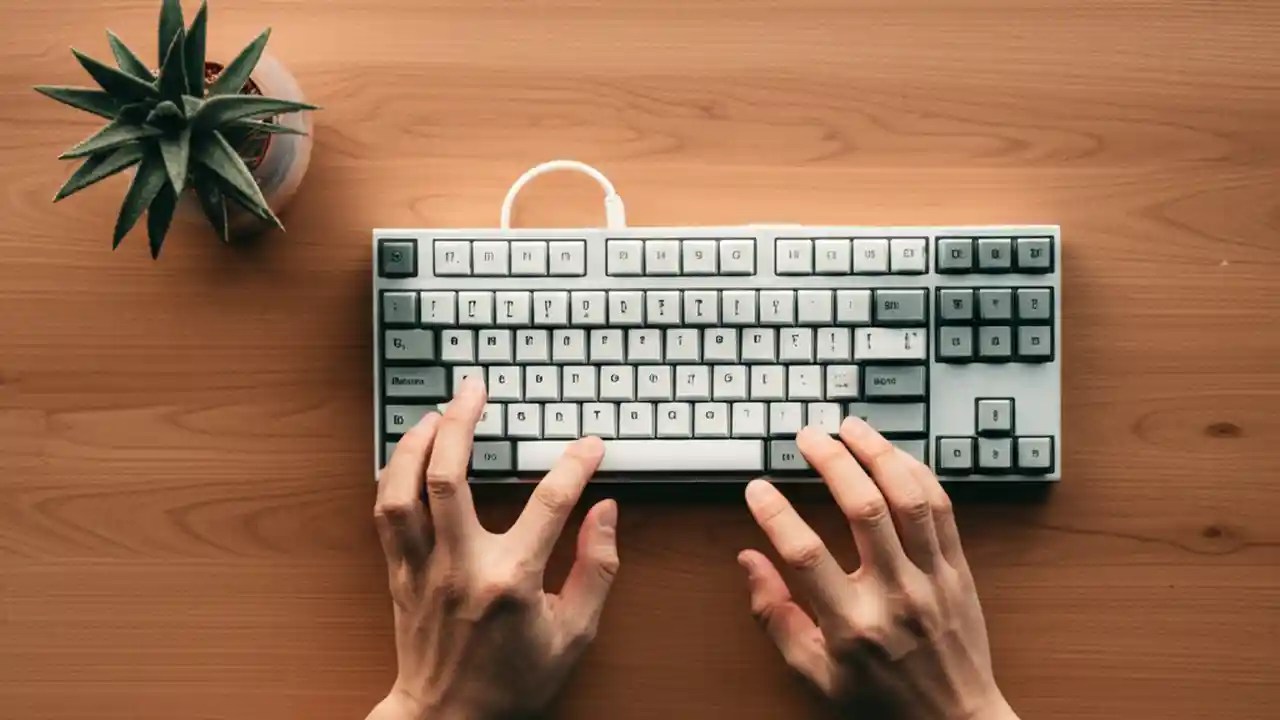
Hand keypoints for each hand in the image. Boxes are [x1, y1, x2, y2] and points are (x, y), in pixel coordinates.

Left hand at [366, 377, 619, 719]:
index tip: (590, 445)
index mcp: (510, 581)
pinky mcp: (398, 575)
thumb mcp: (575, 635)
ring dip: (415, 443)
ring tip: (435, 413)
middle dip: (461, 422)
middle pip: (450, 476)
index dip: (575, 465)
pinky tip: (409, 455)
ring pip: (403, 489)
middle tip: (475, 389)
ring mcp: (422, 569)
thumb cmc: (514, 682)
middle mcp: (460, 567)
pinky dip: (394, 476)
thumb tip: (606, 513)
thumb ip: (596, 569)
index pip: (549, 503)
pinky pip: (386, 514)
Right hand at [739, 419, 1017, 719]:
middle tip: (807, 437)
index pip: (805, 554)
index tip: (756, 488)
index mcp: (852, 625)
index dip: (775, 514)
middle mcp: (896, 595)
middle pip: (863, 509)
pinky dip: (917, 473)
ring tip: (851, 428)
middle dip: (831, 462)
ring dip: (878, 454)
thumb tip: (749, 561)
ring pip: (909, 499)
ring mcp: (932, 579)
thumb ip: (775, 616)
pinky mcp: (959, 570)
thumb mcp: (813, 674)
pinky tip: (892, 455)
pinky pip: (941, 509)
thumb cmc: (879, 702)